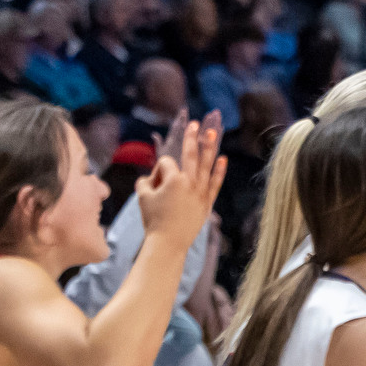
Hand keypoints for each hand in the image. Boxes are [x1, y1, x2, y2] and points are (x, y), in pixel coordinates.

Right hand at [139, 113, 226, 245]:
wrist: (168, 243)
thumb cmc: (153, 220)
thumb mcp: (142, 196)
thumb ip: (145, 181)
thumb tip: (153, 177)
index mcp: (174, 179)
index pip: (166, 163)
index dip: (157, 172)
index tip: (154, 187)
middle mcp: (190, 183)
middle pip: (191, 155)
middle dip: (192, 137)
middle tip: (196, 123)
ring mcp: (201, 192)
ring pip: (206, 165)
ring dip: (209, 148)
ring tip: (212, 133)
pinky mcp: (207, 203)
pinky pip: (215, 183)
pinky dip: (219, 171)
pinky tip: (223, 159)